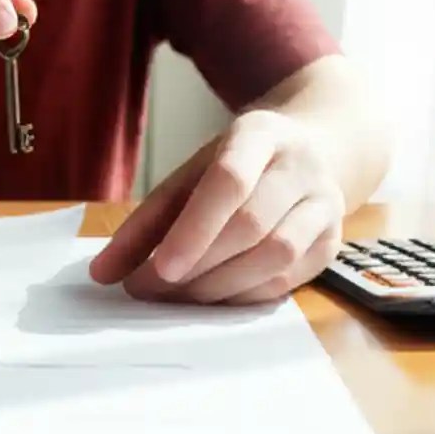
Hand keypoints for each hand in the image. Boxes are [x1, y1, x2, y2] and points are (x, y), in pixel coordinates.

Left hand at [90, 110, 346, 304]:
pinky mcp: (332, 244)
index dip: (193, 229)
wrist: (317, 150)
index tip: (159, 268)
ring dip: (218, 287)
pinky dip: (242, 296)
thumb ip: (145, 222)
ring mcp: (325, 206)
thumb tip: (101, 272)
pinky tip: (211, 298)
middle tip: (149, 287)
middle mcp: (301, 167)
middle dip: (196, 265)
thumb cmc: (237, 165)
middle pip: (251, 225)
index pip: (229, 181)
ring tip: (177, 296)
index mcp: (260, 134)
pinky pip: (287, 280)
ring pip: (275, 257)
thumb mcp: (191, 174)